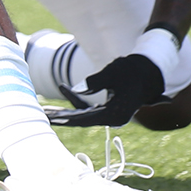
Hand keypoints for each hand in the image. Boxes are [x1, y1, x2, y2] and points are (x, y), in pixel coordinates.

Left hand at [48, 54, 166, 127]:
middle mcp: (113, 118)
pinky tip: (63, 87)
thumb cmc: (131, 71)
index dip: (66, 118)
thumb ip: (94, 81)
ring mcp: (110, 114)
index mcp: (115, 114)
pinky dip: (76, 100)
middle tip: (41, 114)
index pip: (85, 119)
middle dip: (61, 117)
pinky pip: (88, 107)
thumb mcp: (113, 73)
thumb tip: (75, 88)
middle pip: (82, 119)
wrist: (150, 70)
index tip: (50, 118)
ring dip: (65, 110)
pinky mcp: (108, 108)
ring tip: (45, 108)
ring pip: (83, 114)